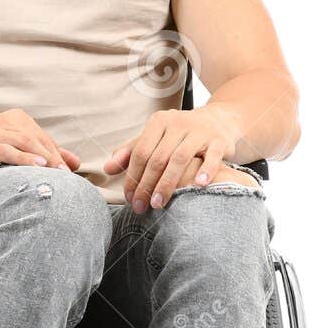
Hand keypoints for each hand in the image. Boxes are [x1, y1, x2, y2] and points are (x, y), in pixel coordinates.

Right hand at [0, 108, 80, 183]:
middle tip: (68, 176)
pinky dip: (24, 158)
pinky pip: (6, 150)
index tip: (71, 172)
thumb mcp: (13, 150)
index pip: (42, 137)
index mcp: (15, 119)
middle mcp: (5, 122)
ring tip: (57, 172)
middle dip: (54, 157)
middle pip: (37, 138)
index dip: (58, 154)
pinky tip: (37, 166)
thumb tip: (74, 163)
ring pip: (25, 142)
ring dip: (43, 157)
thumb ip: (43, 154)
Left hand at [105, 103, 250, 211]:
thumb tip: (108, 168)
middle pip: (158, 158)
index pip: (141, 152)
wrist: (218, 121)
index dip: (133, 176)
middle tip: (141, 206)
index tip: (129, 197)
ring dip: (167, 183)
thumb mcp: (155, 137)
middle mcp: (178, 123)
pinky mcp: (219, 140)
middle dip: (147, 185)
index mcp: (159, 122)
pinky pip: (212, 156)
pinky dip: (205, 171)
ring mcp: (200, 131)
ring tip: (158, 204)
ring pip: (180, 159)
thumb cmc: (180, 134)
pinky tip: (197, 185)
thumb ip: (131, 151)